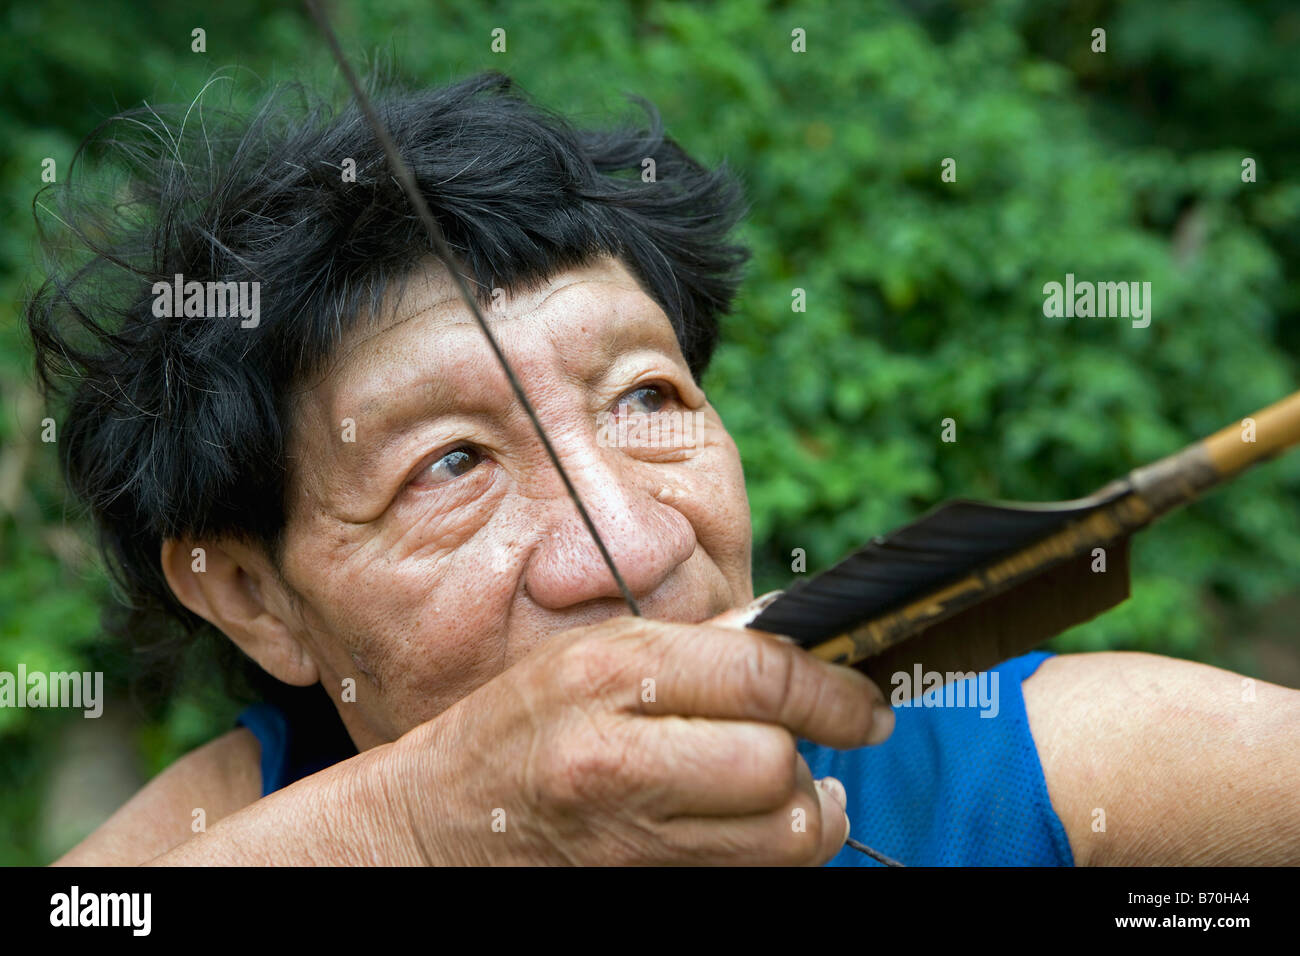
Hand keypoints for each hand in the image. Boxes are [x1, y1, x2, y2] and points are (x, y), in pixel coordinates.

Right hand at [375, 599, 893, 864]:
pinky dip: (770, 856)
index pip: (762, 676)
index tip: (866, 705)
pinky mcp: (642, 886)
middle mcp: (621, 755)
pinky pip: (750, 878)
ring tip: (790, 793)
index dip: (835, 692)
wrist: (432, 830)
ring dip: (804, 815)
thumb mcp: (588, 657)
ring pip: (779, 837)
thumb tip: (794, 642)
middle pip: (777, 765)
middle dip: (810, 758)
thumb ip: (693, 649)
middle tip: (805, 747)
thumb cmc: (514, 730)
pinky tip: (750, 830)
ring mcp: (630, 836)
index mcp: (612, 673)